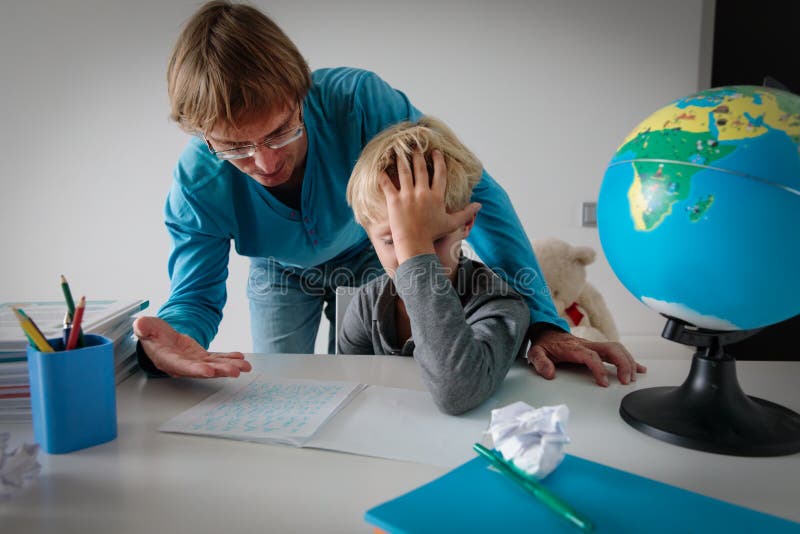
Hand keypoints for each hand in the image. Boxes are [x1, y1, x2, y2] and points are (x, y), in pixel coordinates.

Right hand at [133, 316, 251, 377]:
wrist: (158, 338)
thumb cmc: (151, 334)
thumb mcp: (145, 327)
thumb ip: (144, 327)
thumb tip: (141, 325)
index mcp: (167, 359)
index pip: (182, 366)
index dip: (195, 370)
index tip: (208, 371)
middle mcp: (182, 364)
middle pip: (202, 369)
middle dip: (219, 370)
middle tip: (235, 371)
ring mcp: (193, 362)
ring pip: (213, 365)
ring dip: (229, 366)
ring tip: (245, 367)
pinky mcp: (201, 357)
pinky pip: (216, 358)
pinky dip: (229, 358)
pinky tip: (240, 358)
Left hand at [379, 148, 480, 263]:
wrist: (415, 244)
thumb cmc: (433, 234)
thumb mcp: (452, 223)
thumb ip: (466, 213)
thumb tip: (479, 206)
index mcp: (436, 196)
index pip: (439, 173)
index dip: (438, 161)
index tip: (435, 152)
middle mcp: (423, 192)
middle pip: (421, 168)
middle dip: (418, 155)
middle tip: (415, 145)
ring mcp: (408, 195)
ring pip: (404, 172)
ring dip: (401, 159)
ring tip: (398, 150)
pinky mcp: (394, 201)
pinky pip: (387, 184)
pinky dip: (382, 176)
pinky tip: (380, 168)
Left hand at [526, 329, 645, 385]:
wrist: (546, 332)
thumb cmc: (544, 344)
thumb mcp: (535, 352)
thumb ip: (540, 362)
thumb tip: (549, 374)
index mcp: (573, 348)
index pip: (591, 356)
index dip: (599, 369)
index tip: (604, 383)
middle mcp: (587, 345)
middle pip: (611, 349)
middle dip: (623, 364)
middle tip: (625, 381)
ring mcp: (594, 345)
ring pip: (617, 349)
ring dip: (628, 362)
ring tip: (632, 378)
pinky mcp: (598, 348)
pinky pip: (617, 351)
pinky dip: (629, 360)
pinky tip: (639, 369)